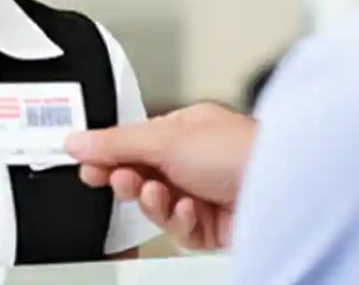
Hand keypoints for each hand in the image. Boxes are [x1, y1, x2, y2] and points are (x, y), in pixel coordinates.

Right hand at [65, 103, 255, 249]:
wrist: (283, 187)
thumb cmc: (238, 149)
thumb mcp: (164, 138)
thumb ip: (116, 142)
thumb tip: (76, 140)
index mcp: (183, 130)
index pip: (133, 142)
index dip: (108, 154)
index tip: (87, 165)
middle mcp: (192, 161)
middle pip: (140, 175)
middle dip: (127, 179)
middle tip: (119, 179)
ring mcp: (202, 193)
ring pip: (156, 206)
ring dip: (152, 202)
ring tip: (159, 193)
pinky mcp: (211, 226)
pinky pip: (178, 229)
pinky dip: (179, 220)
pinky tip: (189, 209)